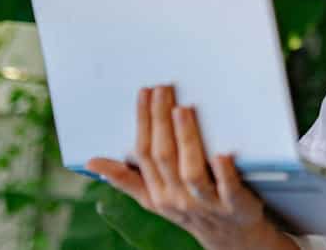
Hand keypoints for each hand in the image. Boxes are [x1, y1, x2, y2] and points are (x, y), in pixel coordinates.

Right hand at [84, 85, 287, 249]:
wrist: (230, 237)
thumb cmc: (189, 207)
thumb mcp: (153, 197)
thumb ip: (126, 178)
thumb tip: (91, 162)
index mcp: (157, 193)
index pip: (144, 153)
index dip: (143, 122)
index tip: (144, 93)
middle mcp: (178, 198)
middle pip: (164, 156)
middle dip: (160, 121)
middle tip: (163, 90)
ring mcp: (205, 202)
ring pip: (191, 170)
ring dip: (186, 139)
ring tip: (183, 110)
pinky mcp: (234, 205)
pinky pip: (227, 188)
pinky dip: (224, 172)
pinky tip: (223, 153)